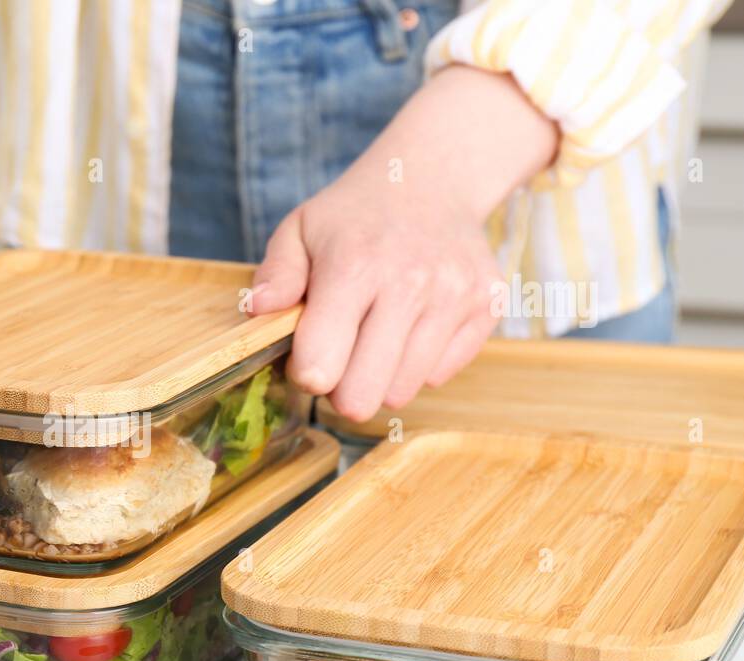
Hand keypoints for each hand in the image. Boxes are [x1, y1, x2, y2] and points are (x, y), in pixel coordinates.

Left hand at [251, 177, 502, 420]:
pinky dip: (418, 364)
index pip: (320, 366)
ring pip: (402, 392)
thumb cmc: (353, 217)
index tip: (307, 354)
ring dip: (380, 378)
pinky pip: (440, 375)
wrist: (431, 180)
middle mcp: (411, 284)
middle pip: (362, 396)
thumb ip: (276, 274)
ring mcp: (455, 297)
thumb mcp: (299, 230)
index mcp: (354, 266)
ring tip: (374, 337)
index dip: (306, 373)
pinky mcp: (485, 308)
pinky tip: (410, 326)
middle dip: (341, 391)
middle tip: (339, 359)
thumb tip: (258, 311)